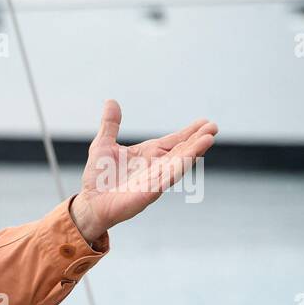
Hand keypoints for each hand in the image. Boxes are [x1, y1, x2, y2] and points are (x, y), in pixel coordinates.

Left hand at [70, 100, 217, 242]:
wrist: (89, 203)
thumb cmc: (98, 177)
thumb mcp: (103, 145)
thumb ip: (110, 125)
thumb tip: (111, 101)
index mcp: (148, 154)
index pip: (173, 141)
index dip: (189, 132)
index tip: (205, 122)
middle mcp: (155, 167)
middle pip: (181, 152)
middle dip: (197, 140)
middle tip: (214, 128)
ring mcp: (153, 181)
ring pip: (177, 165)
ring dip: (193, 153)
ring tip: (208, 140)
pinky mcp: (146, 194)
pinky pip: (163, 182)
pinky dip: (175, 171)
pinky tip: (187, 161)